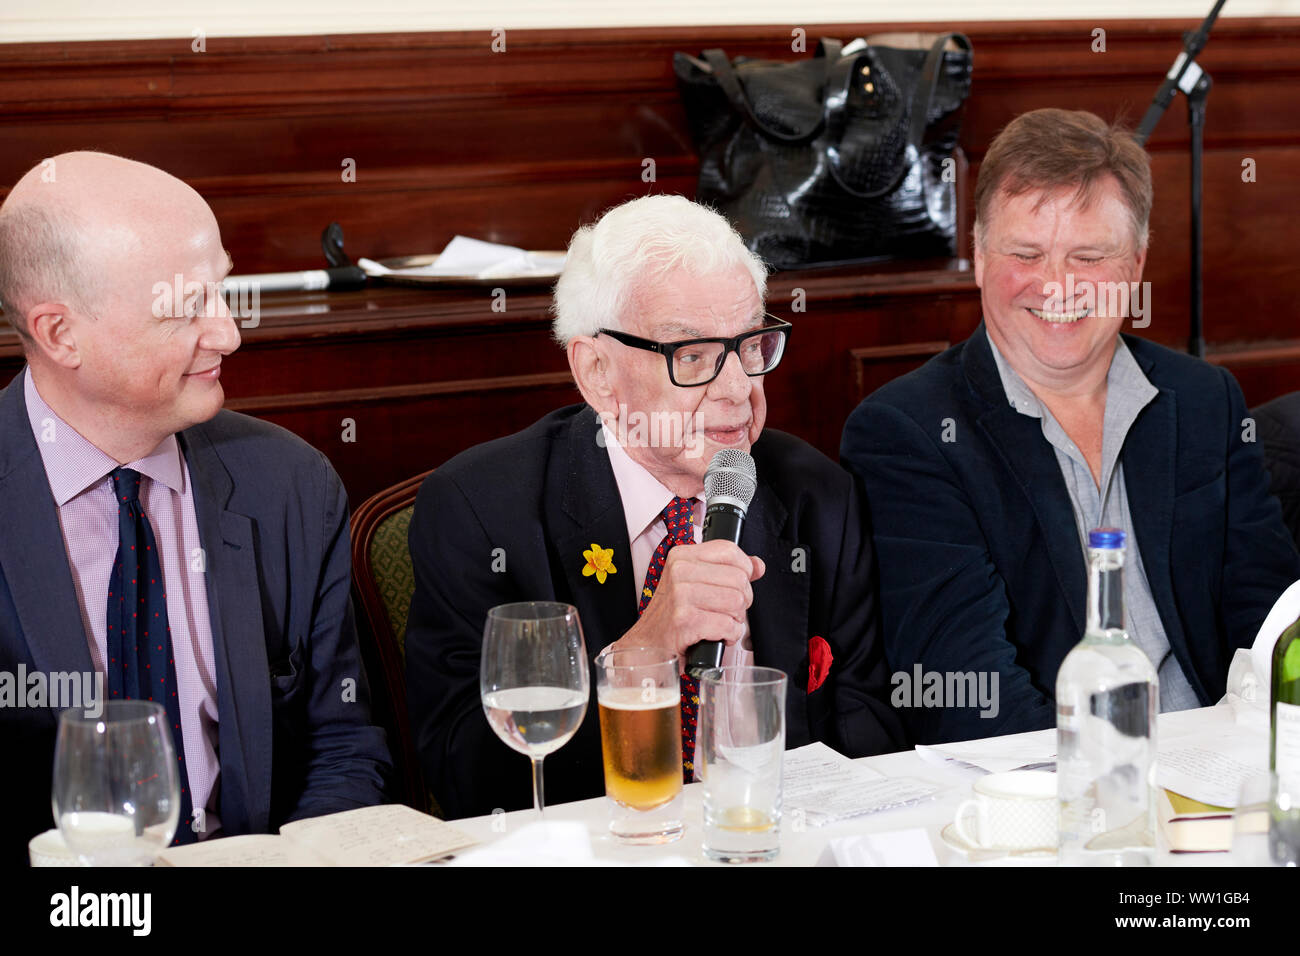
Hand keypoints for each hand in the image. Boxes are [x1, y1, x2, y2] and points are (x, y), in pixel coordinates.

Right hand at [616, 540, 764, 670]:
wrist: (648, 645)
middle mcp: (680, 571)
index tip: (736, 585)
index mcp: (682, 556)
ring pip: (737, 602)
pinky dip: (729, 635)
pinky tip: (717, 636)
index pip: (729, 551)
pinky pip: (728, 625)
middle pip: (739, 579)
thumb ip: (727, 570)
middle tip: (726, 611)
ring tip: (720, 624)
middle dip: (741, 601)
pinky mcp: (686, 620)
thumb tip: (758, 565)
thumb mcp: (694, 582)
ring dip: (736, 620)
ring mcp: (681, 596)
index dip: (743, 570)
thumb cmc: (671, 615)